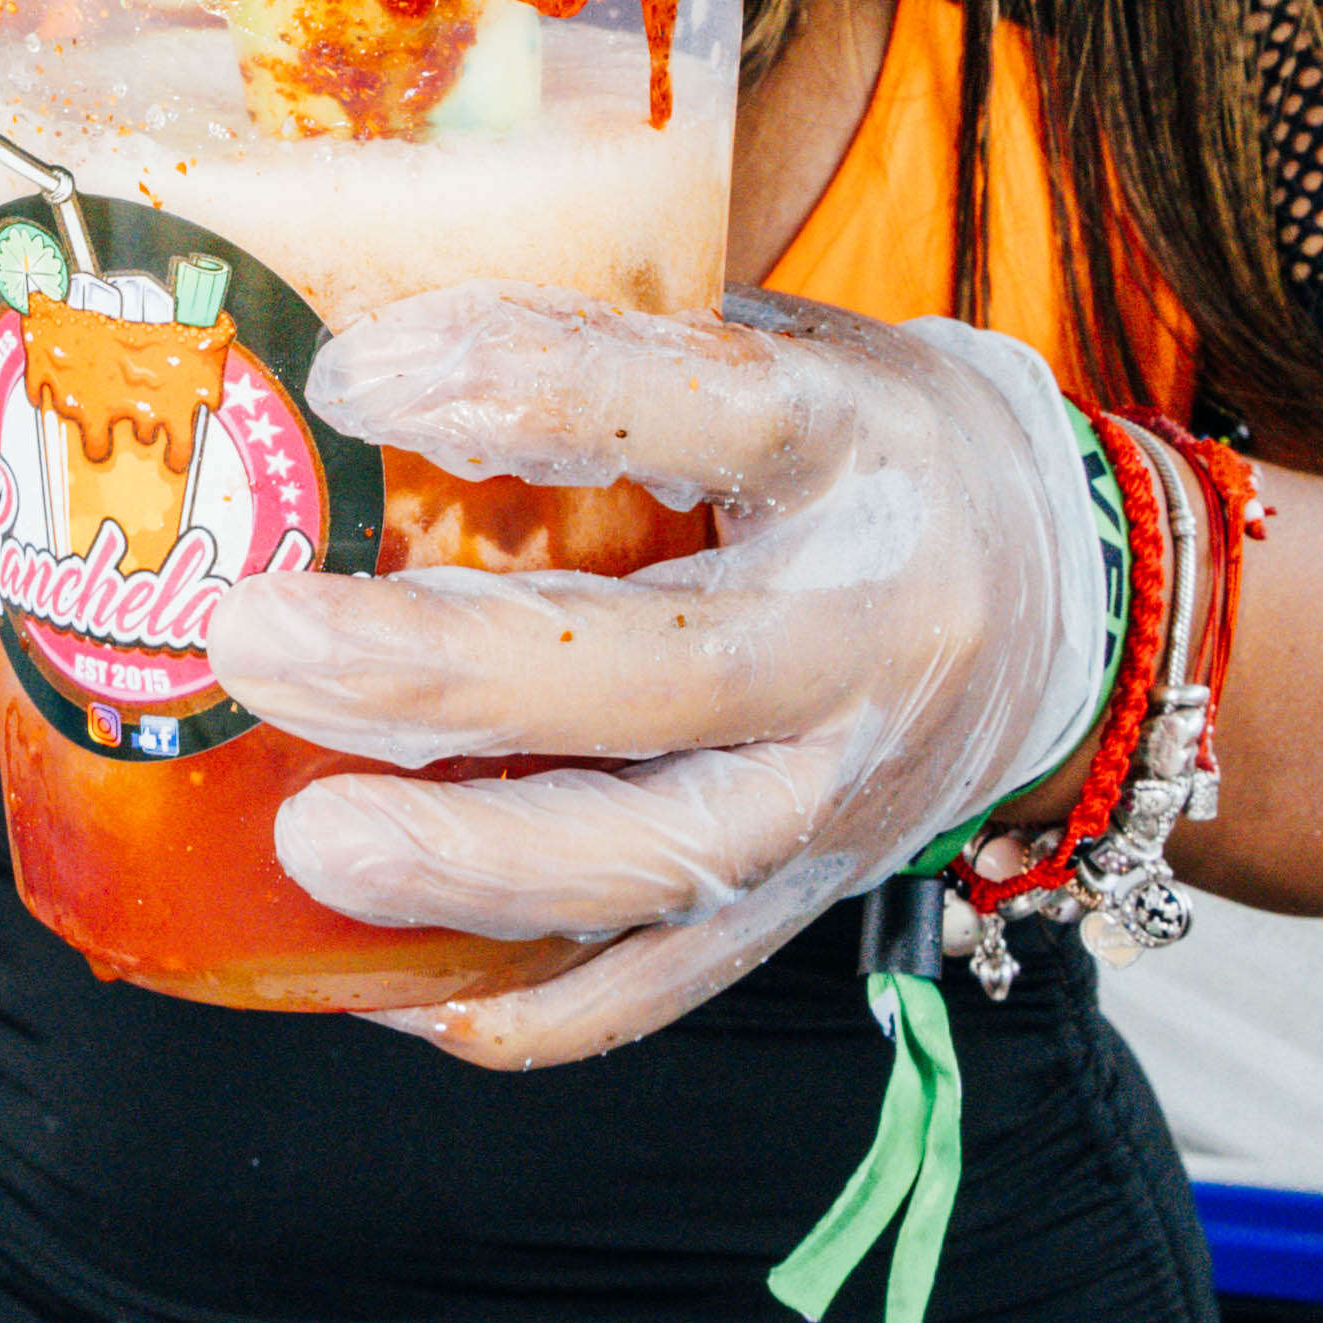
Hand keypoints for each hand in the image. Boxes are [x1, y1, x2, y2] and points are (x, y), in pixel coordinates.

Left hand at [203, 292, 1122, 1067]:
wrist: (1066, 603)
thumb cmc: (862, 451)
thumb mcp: (782, 346)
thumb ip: (604, 345)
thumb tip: (329, 315)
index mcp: (852, 443)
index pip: (694, 403)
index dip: (520, 385)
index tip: (351, 374)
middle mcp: (863, 630)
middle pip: (663, 676)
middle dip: (444, 674)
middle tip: (257, 638)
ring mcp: (841, 794)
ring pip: (656, 861)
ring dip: (469, 865)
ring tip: (310, 843)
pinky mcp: (802, 905)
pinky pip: (652, 991)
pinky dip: (513, 1007)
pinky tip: (375, 979)